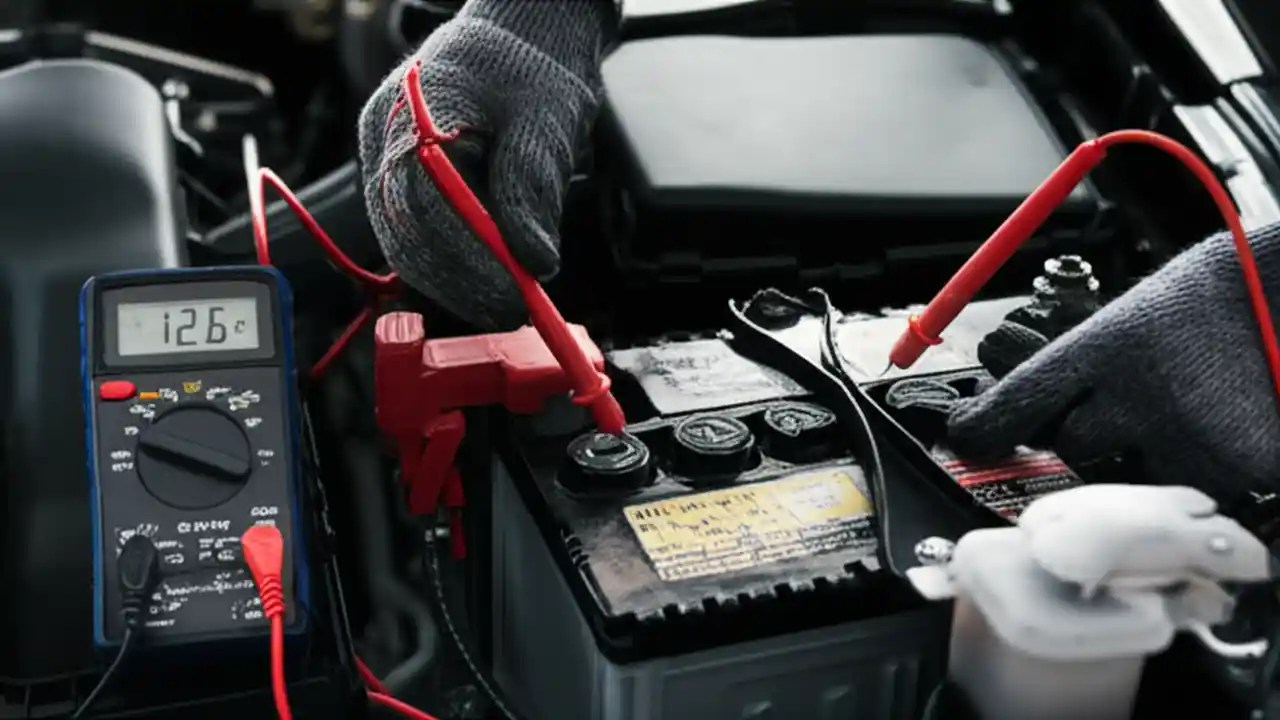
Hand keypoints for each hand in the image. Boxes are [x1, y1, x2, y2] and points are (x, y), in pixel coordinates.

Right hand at [357, 0, 615, 328]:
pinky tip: (486, 282)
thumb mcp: (546, 123)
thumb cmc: (532, 69)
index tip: (511, 295)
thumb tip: (536, 262)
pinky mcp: (398, 179)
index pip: (424, 201)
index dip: (466, 258)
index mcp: (415, 109)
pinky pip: (414, 233)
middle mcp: (384, 135)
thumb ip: (533, 192)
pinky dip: (449, 264)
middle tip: (511, 312)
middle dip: (459, 282)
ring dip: (453, 281)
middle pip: (405, 230)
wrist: (519, 39)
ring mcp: (383, 157)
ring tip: (505, 304)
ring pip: (404, 240)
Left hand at [947, 222, 1279, 504]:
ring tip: (1184, 412)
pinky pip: (1196, 493)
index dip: (987, 426)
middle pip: (1074, 451)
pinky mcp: (1241, 470)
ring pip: (1135, 478)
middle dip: (1088, 439)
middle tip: (1124, 411)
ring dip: (1146, 460)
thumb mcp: (1142, 312)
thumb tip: (1030, 403)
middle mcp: (1142, 397)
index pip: (1021, 400)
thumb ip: (1090, 364)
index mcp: (1109, 346)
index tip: (967, 438)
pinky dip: (1201, 472)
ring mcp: (1191, 439)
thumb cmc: (1226, 293)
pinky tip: (1220, 429)